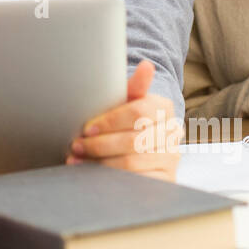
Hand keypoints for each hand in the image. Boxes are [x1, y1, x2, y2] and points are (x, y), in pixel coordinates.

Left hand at [68, 60, 180, 180]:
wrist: (139, 140)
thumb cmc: (125, 117)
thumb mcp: (125, 100)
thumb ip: (133, 86)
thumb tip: (146, 66)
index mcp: (163, 107)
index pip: (138, 112)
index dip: (109, 121)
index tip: (86, 128)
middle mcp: (172, 133)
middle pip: (133, 140)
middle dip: (99, 145)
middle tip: (76, 146)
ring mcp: (170, 158)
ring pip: (132, 163)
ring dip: (100, 163)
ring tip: (78, 160)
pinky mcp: (165, 179)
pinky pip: (136, 182)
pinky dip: (111, 179)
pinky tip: (93, 176)